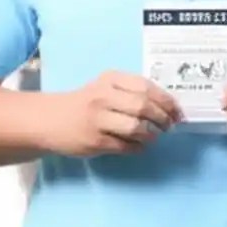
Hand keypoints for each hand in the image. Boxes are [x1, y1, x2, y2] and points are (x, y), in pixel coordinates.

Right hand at [47, 71, 182, 155]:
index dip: (167, 101)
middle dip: (163, 118)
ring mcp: (98, 120)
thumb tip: (168, 107)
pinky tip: (139, 145)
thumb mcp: (106, 88)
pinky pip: (125, 146)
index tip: (178, 111)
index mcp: (111, 79)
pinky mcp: (94, 141)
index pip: (146, 87)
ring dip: (151, 134)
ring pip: (136, 128)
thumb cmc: (85, 102)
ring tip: (153, 136)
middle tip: (169, 125)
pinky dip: (138, 147)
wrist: (48, 119)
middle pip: (144, 107)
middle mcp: (104, 97)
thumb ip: (132, 92)